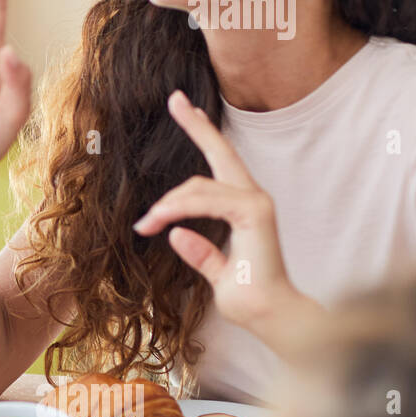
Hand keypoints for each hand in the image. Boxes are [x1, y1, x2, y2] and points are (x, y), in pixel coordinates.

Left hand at [133, 91, 316, 342]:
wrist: (270, 317)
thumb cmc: (248, 298)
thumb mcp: (215, 271)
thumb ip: (200, 253)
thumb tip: (176, 236)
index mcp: (244, 205)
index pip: (219, 163)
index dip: (202, 133)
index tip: (184, 108)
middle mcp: (253, 197)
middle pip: (220, 152)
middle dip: (196, 125)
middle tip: (174, 99)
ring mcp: (257, 203)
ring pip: (198, 186)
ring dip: (166, 204)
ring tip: (145, 224)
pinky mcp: (255, 214)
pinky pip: (207, 200)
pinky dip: (179, 209)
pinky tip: (160, 222)